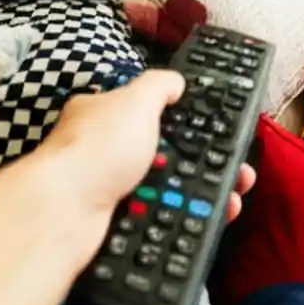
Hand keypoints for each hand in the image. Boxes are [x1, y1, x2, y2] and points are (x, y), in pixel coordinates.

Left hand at [41, 69, 254, 237]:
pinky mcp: (116, 223)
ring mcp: (111, 189)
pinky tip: (207, 221)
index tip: (221, 135)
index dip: (189, 124)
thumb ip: (158, 85)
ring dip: (202, 196)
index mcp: (105, 116)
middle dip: (204, 165)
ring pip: (169, 192)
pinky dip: (185, 222)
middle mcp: (105, 152)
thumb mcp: (134, 101)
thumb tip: (176, 82)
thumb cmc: (97, 148)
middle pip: (167, 156)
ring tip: (232, 200)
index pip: (153, 114)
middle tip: (237, 173)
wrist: (65, 211)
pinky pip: (161, 220)